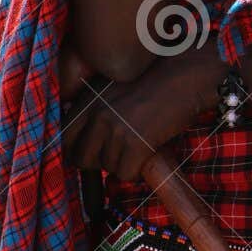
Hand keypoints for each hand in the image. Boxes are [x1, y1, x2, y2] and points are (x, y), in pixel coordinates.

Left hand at [61, 36, 225, 185]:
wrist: (185, 76)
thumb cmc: (155, 79)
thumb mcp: (114, 86)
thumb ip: (95, 107)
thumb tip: (85, 138)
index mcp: (88, 100)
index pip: (65, 138)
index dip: (79, 150)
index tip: (93, 154)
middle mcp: (96, 115)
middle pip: (82, 159)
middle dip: (99, 162)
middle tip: (120, 153)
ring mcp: (114, 130)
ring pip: (107, 168)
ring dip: (124, 163)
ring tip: (141, 143)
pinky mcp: (134, 144)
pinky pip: (126, 173)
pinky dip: (138, 169)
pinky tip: (149, 151)